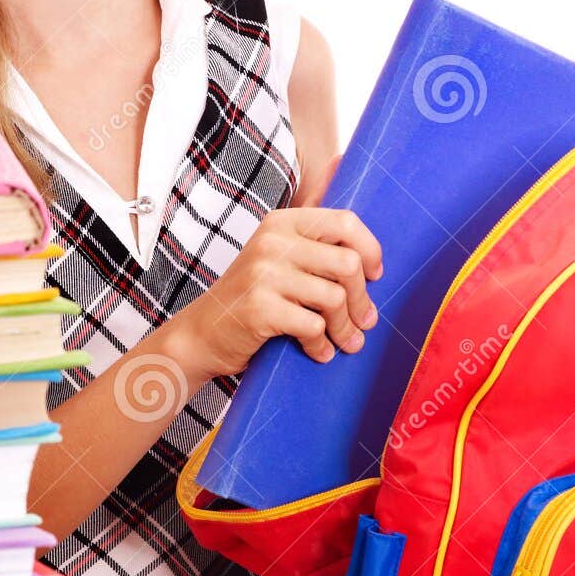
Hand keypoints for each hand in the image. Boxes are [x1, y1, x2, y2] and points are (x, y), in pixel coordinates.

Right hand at [168, 205, 383, 380]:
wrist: (200, 334)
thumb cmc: (251, 299)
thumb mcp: (279, 261)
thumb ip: (316, 252)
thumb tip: (372, 264)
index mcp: (282, 223)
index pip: (345, 223)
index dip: (370, 250)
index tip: (374, 275)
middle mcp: (272, 242)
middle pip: (347, 265)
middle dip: (362, 299)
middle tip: (366, 321)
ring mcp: (263, 273)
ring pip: (334, 299)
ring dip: (346, 328)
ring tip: (348, 342)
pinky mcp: (259, 307)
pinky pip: (313, 328)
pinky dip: (322, 346)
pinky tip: (320, 353)